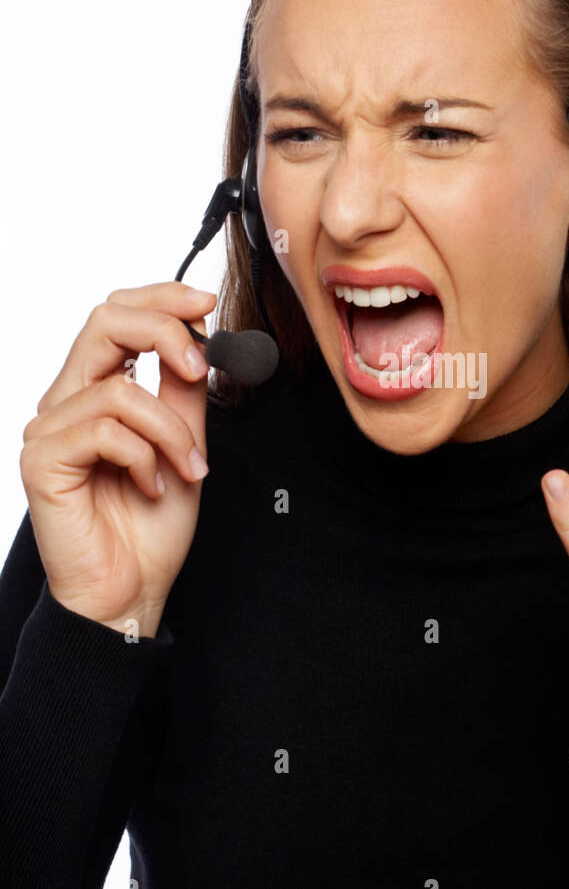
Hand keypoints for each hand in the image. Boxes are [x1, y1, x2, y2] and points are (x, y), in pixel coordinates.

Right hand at [19, 281, 215, 637]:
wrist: (132, 590)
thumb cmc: (151, 526)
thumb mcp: (183, 442)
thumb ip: (183, 390)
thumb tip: (199, 335)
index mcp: (95, 391)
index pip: (116, 316)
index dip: (160, 298)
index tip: (206, 303)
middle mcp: (65, 402)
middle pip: (104, 322)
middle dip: (164, 332)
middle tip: (201, 368)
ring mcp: (47, 429)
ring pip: (121, 389)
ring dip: (171, 431)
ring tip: (189, 470)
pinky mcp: (41, 460)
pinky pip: (106, 431)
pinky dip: (146, 458)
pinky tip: (154, 488)